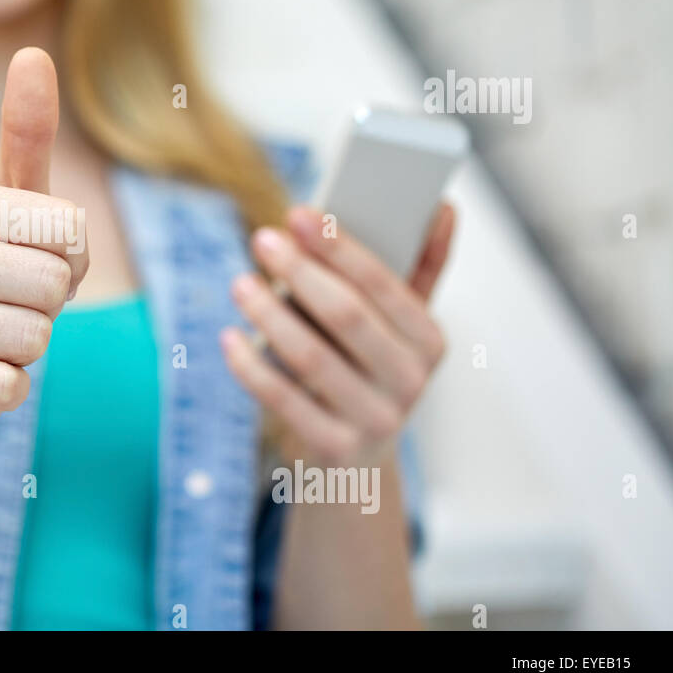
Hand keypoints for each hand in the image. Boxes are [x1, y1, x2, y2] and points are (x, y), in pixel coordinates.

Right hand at [0, 48, 88, 435]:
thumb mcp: (12, 204)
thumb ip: (28, 133)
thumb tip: (33, 53)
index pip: (70, 230)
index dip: (70, 257)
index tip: (32, 260)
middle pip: (52, 285)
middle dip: (49, 305)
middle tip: (12, 305)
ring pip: (34, 339)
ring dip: (28, 348)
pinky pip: (8, 388)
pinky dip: (8, 389)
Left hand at [220, 204, 455, 464]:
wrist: (357, 466)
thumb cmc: (370, 373)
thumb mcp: (399, 329)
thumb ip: (421, 268)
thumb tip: (442, 206)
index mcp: (430, 342)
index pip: (384, 285)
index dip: (340, 247)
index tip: (300, 212)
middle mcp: (411, 382)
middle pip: (347, 315)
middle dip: (301, 272)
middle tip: (263, 239)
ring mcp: (376, 421)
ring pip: (311, 357)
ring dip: (269, 314)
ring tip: (240, 283)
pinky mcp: (335, 449)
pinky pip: (284, 400)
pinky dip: (251, 366)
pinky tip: (229, 338)